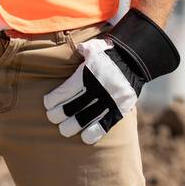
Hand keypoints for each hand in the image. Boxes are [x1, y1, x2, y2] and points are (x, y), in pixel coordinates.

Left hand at [43, 8, 179, 143]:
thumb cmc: (110, 54)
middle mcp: (96, 88)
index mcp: (87, 73)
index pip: (65, 91)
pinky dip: (94, 132)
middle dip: (58, 115)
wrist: (137, 59)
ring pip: (85, 118)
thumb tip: (75, 48)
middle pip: (71, 107)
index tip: (47, 104)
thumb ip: (82, 50)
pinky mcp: (119, 109)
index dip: (53, 100)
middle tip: (52, 118)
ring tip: (64, 130)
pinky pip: (105, 124)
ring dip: (71, 126)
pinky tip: (84, 138)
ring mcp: (108, 100)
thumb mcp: (95, 48)